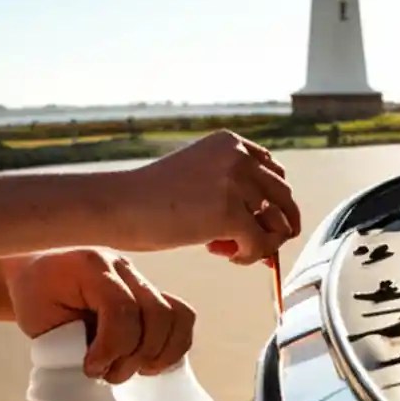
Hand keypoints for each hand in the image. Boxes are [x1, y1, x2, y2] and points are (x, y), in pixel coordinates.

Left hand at [5, 249, 195, 383]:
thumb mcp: (38, 317)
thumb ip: (68, 338)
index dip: (112, 346)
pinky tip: (150, 362)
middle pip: (157, 313)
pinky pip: (183, 317)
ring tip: (136, 370)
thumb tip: (100, 367)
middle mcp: (124, 268)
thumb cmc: (36, 298)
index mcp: (92, 267)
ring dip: (161, 352)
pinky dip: (174, 345)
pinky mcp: (156, 294)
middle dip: (138, 354)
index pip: (122, 307)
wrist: (41, 274)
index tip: (92, 369)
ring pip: (177, 315)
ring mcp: (144, 278)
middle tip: (111, 375)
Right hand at [120, 130, 301, 264]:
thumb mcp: (199, 179)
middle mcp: (239, 157)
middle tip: (247, 244)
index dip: (270, 202)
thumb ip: (234, 192)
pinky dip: (251, 257)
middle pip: (285, 198)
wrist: (114, 205)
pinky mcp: (230, 213)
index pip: (275, 173)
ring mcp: (236, 183)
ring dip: (262, 243)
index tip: (253, 221)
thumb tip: (277, 231)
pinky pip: (262, 244)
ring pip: (279, 223)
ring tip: (232, 250)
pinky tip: (229, 257)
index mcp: (231, 143)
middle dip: (273, 226)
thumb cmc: (149, 199)